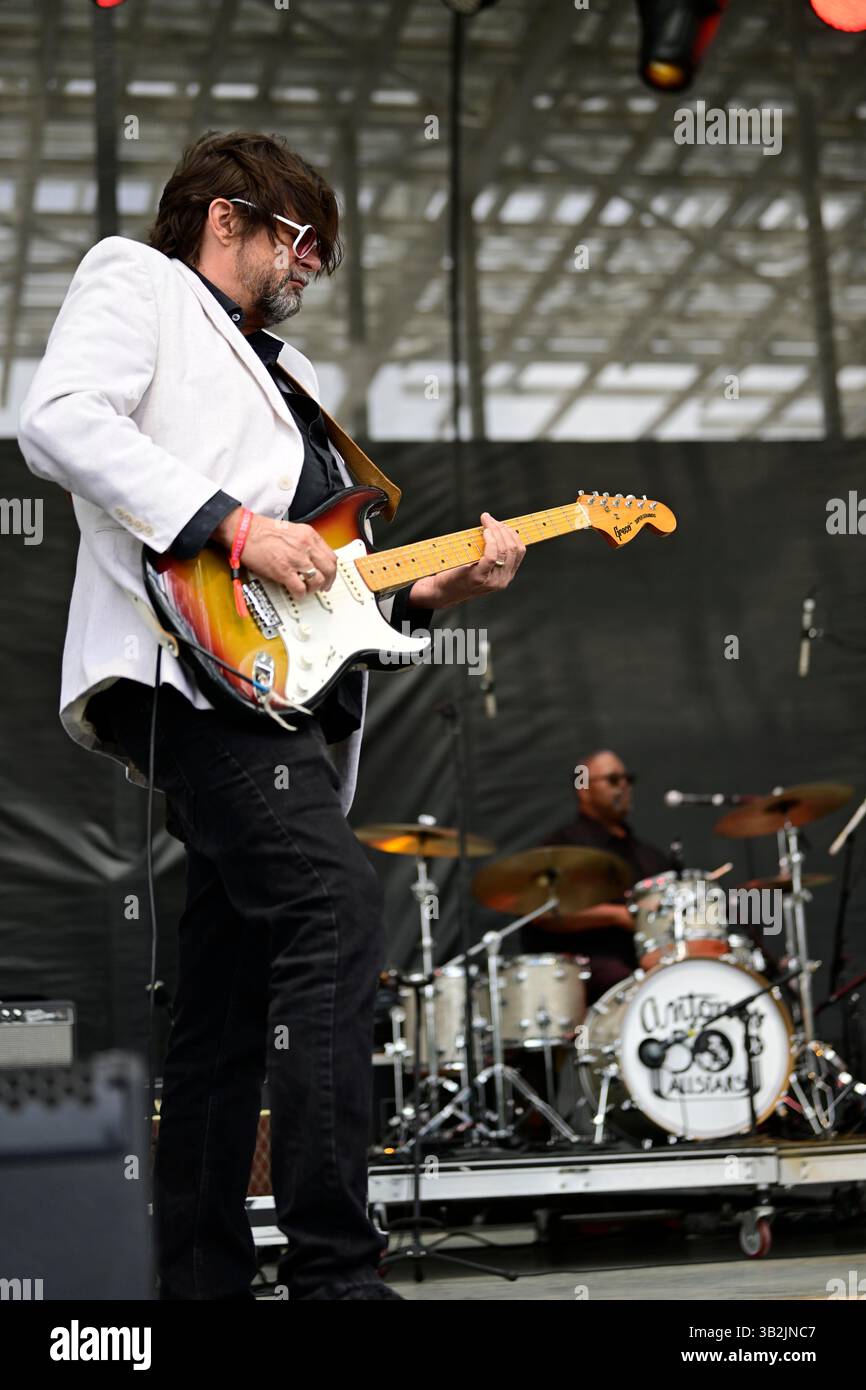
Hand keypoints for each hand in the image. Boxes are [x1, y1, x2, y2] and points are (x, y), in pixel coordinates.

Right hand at [213, 508, 336, 600]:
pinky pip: (300, 588)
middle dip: (329, 581)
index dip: (332, 570)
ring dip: (315, 588)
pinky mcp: (283, 570)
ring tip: (308, 590)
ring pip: (318, 580)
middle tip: (323, 587)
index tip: (328, 575)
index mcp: (308, 535)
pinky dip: (301, 594)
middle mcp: (305, 546)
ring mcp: (295, 558)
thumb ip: (305, 543)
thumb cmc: (262, 531)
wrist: (244, 531)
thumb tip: (312, 558)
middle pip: (329, 568)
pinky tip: (297, 593)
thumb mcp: (292, 531)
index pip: (331, 555)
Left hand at [407, 511, 525, 610]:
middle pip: (512, 548)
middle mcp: (503, 580)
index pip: (519, 550)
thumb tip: (495, 525)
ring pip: (504, 550)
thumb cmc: (459, 573)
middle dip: (502, 529)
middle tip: (488, 519)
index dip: (512, 533)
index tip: (500, 522)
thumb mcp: (480, 562)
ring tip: (485, 522)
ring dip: (495, 531)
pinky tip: (484, 533)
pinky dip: (490, 541)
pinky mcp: (479, 578)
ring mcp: (492, 581)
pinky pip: (491, 556)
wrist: (442, 591)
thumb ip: (491, 550)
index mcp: (507, 575)